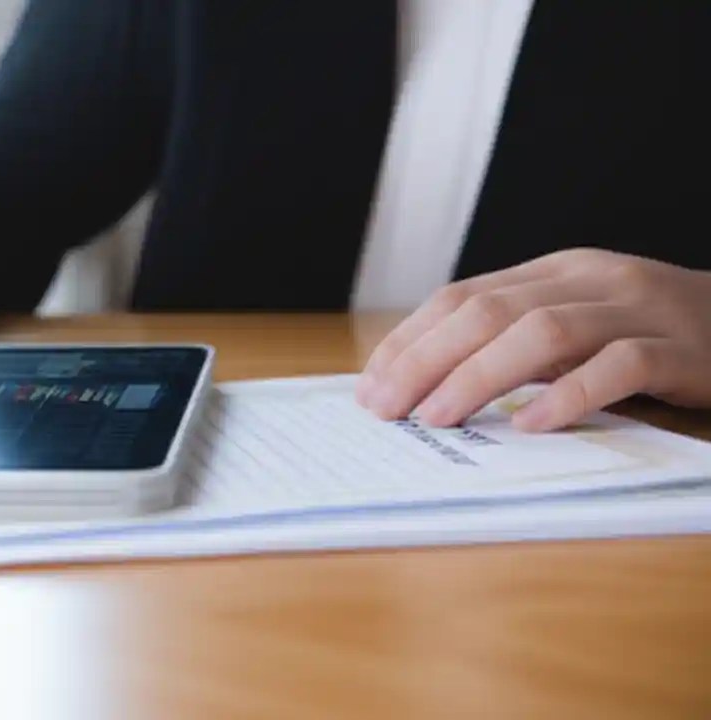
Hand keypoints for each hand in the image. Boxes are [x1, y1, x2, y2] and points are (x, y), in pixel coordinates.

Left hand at [356, 249, 710, 430]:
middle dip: (426, 360)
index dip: (410, 340)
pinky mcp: (683, 350)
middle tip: (387, 408)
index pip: (462, 296)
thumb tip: (425, 386)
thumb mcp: (578, 329)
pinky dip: (569, 396)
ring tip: (438, 417)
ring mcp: (640, 310)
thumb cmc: (653, 338)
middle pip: (490, 311)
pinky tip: (530, 425)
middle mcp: (592, 279)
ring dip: (480, 376)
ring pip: (544, 331)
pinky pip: (620, 367)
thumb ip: (517, 345)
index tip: (371, 386)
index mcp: (556, 271)